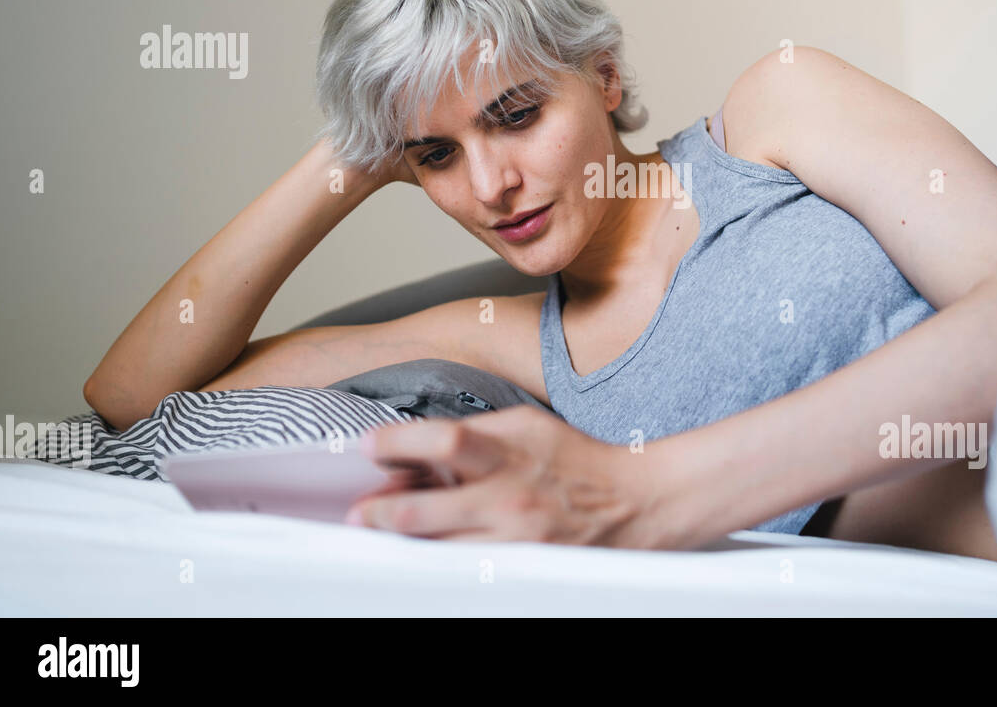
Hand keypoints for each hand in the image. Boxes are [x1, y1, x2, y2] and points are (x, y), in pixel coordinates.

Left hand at [345, 407, 661, 546]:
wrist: (637, 503)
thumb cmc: (577, 459)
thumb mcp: (528, 426)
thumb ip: (475, 435)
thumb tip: (416, 454)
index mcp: (512, 450)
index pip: (443, 439)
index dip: (395, 442)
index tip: (368, 446)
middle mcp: (510, 497)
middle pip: (422, 511)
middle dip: (379, 512)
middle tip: (360, 511)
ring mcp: (515, 541)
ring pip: (436, 551)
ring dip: (403, 542)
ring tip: (385, 532)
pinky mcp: (522, 570)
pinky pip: (464, 571)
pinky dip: (440, 561)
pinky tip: (429, 553)